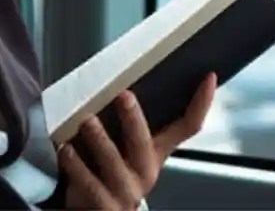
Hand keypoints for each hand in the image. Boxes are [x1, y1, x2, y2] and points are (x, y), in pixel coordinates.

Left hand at [59, 72, 217, 209]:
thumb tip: (112, 78)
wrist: (96, 210)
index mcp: (154, 153)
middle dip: (134, 119)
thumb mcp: (123, 147)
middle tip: (124, 96)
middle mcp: (145, 172)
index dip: (200, 104)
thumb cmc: (105, 170)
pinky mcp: (105, 205)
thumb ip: (122, 122)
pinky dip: (77, 167)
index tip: (208, 77)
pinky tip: (66, 150)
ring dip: (101, 141)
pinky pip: (91, 185)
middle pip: (144, 144)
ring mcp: (125, 191)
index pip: (187, 127)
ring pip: (115, 165)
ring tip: (87, 122)